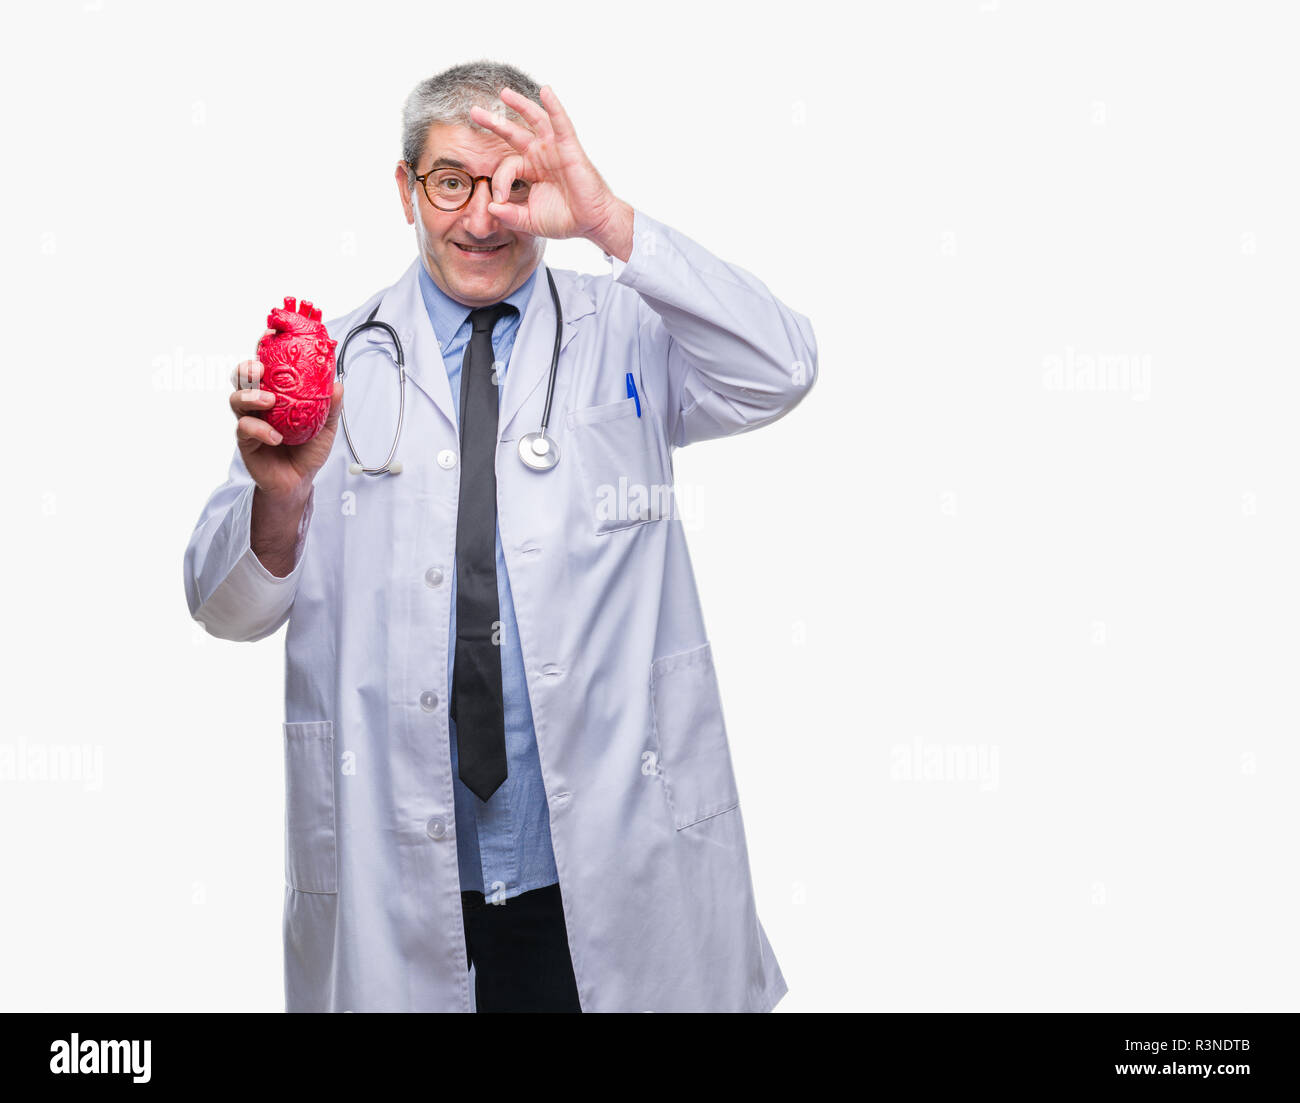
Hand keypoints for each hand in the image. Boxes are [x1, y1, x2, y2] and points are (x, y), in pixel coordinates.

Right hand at [230, 332, 343, 500]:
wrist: (299, 480)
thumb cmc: (308, 449)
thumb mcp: (326, 426)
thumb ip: (331, 406)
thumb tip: (338, 383)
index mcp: (277, 392)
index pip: (266, 365)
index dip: (264, 348)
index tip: (270, 334)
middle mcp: (259, 403)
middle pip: (242, 376)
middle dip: (247, 367)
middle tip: (260, 369)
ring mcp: (250, 420)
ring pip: (236, 398)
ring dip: (251, 395)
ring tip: (269, 401)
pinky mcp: (245, 441)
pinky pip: (244, 428)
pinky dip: (259, 430)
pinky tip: (275, 437)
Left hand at [470, 85, 630, 252]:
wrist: (591, 223)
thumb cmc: (565, 220)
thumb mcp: (530, 220)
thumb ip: (510, 216)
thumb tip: (491, 208)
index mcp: (531, 170)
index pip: (507, 166)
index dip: (499, 182)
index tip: (499, 200)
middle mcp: (541, 155)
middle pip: (514, 133)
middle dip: (494, 122)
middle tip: (474, 111)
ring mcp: (555, 149)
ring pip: (535, 121)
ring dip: (520, 105)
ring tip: (504, 93)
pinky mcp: (570, 148)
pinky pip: (561, 123)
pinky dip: (554, 106)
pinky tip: (546, 91)